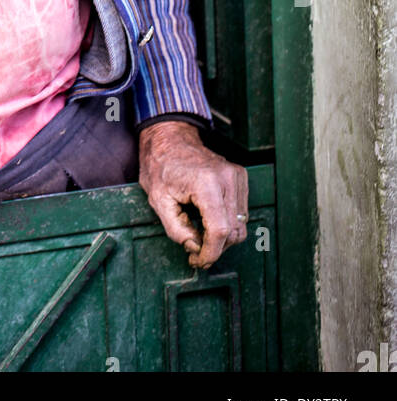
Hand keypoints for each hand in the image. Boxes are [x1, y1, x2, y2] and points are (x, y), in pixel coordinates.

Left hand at [138, 121, 247, 268]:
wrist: (170, 138)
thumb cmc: (161, 165)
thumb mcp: (158, 200)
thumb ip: (176, 229)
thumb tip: (195, 248)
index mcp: (207, 183)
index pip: (220, 230)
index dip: (211, 253)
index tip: (199, 261)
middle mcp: (228, 178)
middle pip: (233, 231)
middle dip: (215, 248)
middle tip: (195, 254)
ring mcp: (236, 176)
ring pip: (240, 225)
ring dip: (223, 238)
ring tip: (200, 237)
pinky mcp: (239, 177)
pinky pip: (241, 212)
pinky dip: (227, 223)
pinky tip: (209, 222)